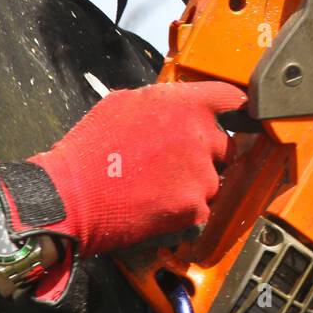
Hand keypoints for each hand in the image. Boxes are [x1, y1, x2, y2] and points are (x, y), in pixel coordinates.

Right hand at [0, 80, 246, 302]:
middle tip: (174, 163)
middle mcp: (201, 137)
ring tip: (157, 188)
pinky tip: (156, 208)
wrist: (71, 197)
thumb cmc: (90, 149)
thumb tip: (175, 105)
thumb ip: (162, 101)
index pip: (232, 98)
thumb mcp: (124, 103)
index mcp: (186, 104)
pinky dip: (184, 214)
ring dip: (194, 185)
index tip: (241, 116)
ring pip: (213, 180)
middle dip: (206, 154)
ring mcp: (201, 175)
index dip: (237, 108)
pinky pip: (200, 211)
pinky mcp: (194, 209)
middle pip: (225, 145)